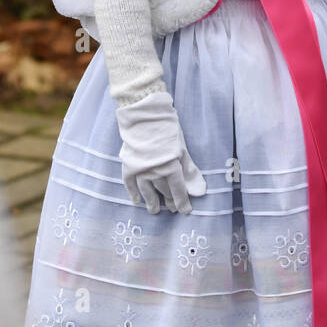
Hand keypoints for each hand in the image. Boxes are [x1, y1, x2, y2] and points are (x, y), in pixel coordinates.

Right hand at [115, 90, 206, 214]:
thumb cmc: (167, 129)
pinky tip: (136, 201)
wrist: (144, 115)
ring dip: (152, 202)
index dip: (183, 202)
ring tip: (155, 210)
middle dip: (169, 201)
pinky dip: (133, 193)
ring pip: (147, 191)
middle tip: (172, 209)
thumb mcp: (182, 148)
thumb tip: (199, 190)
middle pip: (163, 191)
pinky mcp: (128, 166)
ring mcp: (139, 170)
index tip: (185, 211)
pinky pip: (130, 184)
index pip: (178, 190)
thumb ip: (189, 170)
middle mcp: (154, 172)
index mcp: (170, 167)